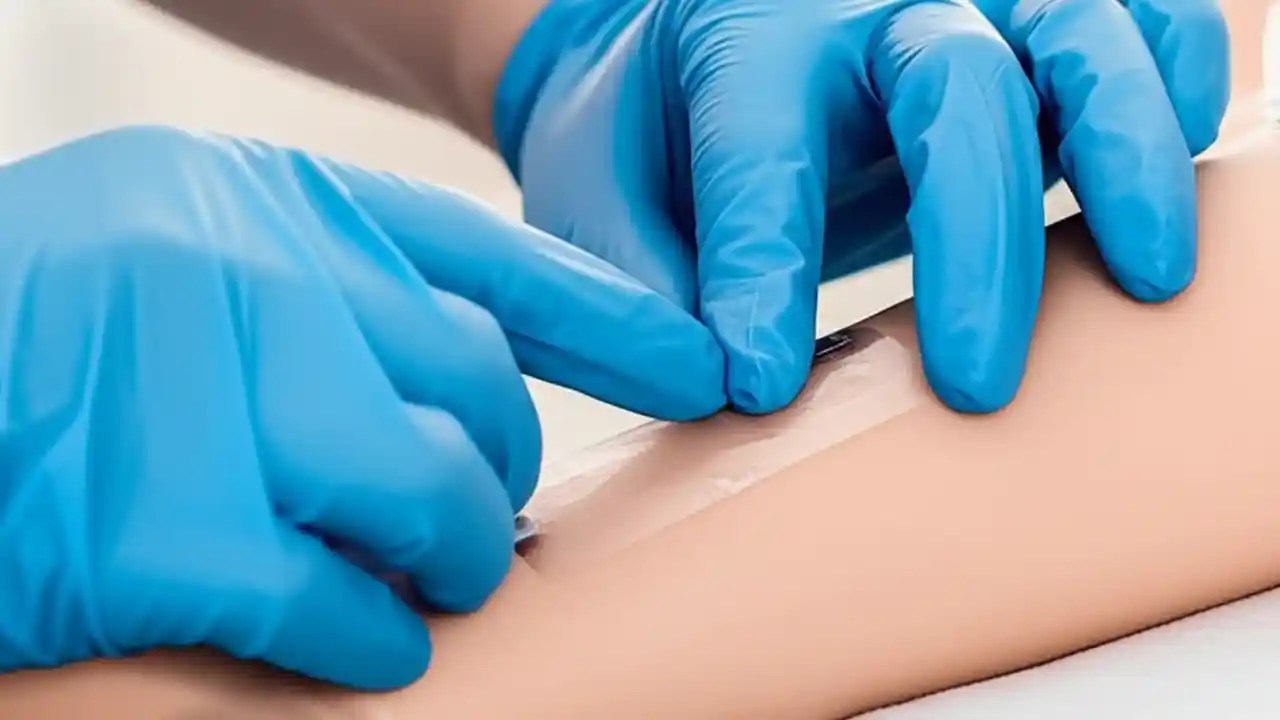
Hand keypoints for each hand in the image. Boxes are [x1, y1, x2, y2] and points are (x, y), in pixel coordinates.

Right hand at [0, 126, 723, 687]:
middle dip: (488, 480)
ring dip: (445, 563)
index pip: (493, 259)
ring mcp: (211, 395)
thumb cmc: (33, 342)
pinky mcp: (168, 536)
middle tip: (461, 531)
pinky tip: (352, 641)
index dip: (617, 322)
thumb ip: (324, 297)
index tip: (698, 373)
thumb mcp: (179, 255)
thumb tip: (462, 392)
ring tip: (414, 587)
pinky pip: (343, 606)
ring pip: (433, 499)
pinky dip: (365, 639)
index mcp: (268, 201)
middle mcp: (253, 271)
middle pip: (474, 396)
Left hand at [496, 0, 1227, 412]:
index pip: (762, 161)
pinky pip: (1133, 22)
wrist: (676, 40)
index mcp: (741, 39)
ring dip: (1125, 152)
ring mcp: (961, 1)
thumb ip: (639, 277)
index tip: (760, 387)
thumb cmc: (641, 127)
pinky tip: (1177, 159)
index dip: (764, 278)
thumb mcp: (597, 197)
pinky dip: (1172, 80)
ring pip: (1075, 36)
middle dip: (975, 241)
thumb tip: (706, 380)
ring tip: (1149, 276)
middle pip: (952, 91)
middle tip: (976, 386)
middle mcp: (864, 5)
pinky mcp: (1025, 25)